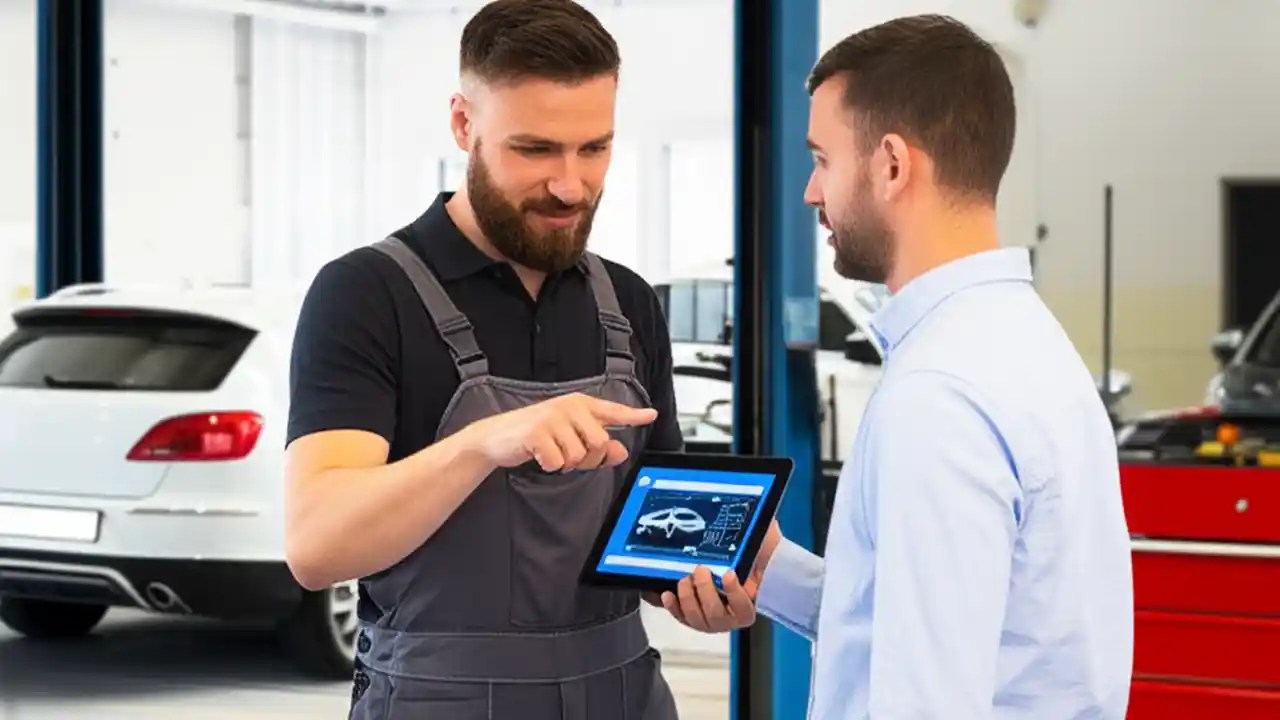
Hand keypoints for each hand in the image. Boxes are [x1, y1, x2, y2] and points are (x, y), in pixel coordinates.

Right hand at [467, 392, 657, 471]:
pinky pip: (558, 462)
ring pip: (578, 455)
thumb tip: (621, 452)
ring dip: (566, 463)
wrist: (497, 437)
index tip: (651, 415)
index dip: (633, 415)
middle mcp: (569, 407)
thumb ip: (597, 447)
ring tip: (551, 452)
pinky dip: (550, 466)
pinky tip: (539, 455)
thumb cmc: (537, 436)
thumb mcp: (569, 440)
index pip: (612, 411)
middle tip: (568, 455)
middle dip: (586, 458)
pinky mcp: (537, 432)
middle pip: (598, 443)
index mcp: (580, 405)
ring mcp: (553, 417)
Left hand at [650, 519, 783, 632]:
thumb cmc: (747, 559)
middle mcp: (729, 619)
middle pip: (716, 614)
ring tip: (685, 579)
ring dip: (688, 599)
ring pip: (696, 619)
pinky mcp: (691, 618)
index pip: (743, 606)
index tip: (728, 573)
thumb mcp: (759, 550)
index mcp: (747, 607)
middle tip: (701, 569)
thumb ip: (761, 544)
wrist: (730, 567)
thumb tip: (760, 527)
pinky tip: (667, 594)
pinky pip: (681, 618)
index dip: (734, 592)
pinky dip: (673, 608)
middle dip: (705, 591)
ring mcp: (708, 621)